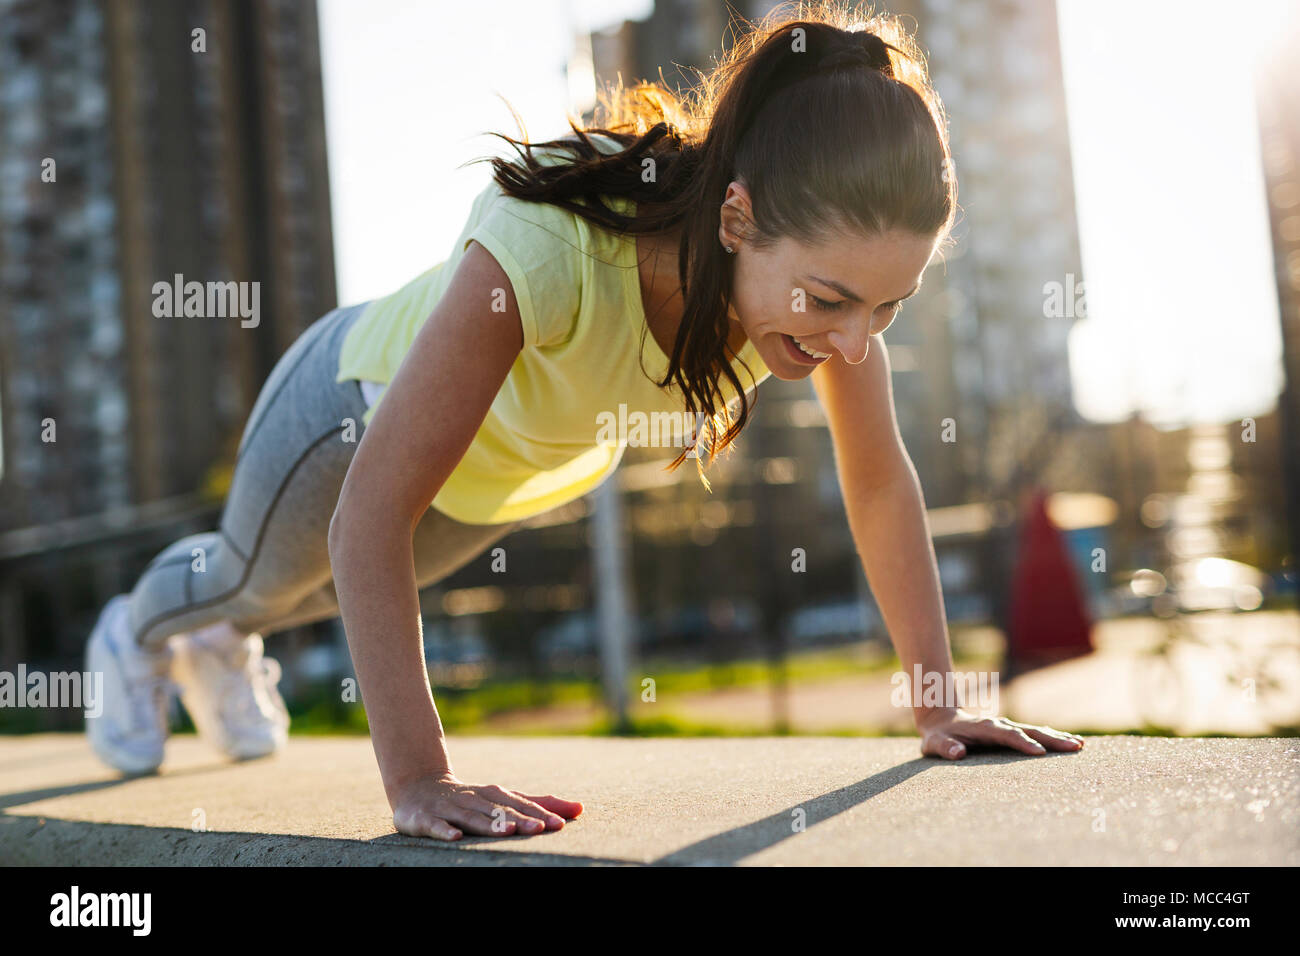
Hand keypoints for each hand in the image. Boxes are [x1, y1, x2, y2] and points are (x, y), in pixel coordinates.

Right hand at [392, 770, 583, 840]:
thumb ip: (539, 804)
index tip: (561, 824)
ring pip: (472, 817)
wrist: (417, 787)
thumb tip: (579, 809)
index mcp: (494, 795)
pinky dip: (445, 830)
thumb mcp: (503, 800)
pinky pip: (436, 825)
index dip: (540, 813)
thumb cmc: (469, 798)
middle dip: (520, 818)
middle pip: (500, 810)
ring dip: (489, 824)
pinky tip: (456, 838)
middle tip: (541, 828)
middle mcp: (474, 799)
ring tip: (508, 831)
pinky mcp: (425, 818)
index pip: (520, 804)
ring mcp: (449, 808)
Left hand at [916, 707, 1083, 759]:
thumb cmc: (938, 737)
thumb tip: (958, 752)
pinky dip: (1053, 738)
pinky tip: (1071, 743)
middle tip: (1074, 747)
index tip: (1039, 753)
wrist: (941, 720)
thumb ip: (945, 747)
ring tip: (1080, 746)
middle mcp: (1000, 725)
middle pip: (1029, 731)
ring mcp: (1008, 727)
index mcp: (984, 728)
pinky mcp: (1013, 732)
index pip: (1006, 735)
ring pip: (1036, 731)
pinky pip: (1036, 734)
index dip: (1022, 743)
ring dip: (1057, 738)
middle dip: (1051, 739)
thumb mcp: (934, 743)